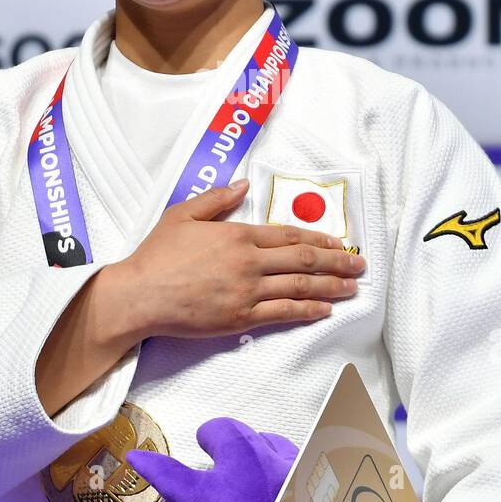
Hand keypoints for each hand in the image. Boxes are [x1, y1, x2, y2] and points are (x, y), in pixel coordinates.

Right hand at [112, 180, 365, 341]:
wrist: (140, 295)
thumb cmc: (157, 254)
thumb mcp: (183, 214)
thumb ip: (217, 199)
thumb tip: (243, 183)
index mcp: (237, 235)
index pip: (288, 236)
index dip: (318, 240)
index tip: (338, 243)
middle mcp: (248, 262)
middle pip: (303, 261)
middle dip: (336, 263)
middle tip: (360, 265)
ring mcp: (246, 292)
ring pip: (299, 288)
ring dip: (330, 287)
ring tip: (352, 288)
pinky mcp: (240, 319)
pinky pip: (282, 313)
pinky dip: (307, 311)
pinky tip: (324, 310)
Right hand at [126, 417, 298, 501]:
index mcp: (218, 498)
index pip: (172, 477)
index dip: (152, 467)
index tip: (139, 458)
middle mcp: (250, 473)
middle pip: (221, 433)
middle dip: (211, 439)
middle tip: (206, 452)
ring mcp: (284, 465)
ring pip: (258, 436)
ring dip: (246, 445)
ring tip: (241, 461)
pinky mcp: (314, 469)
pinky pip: (288, 449)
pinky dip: (276, 455)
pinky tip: (275, 468)